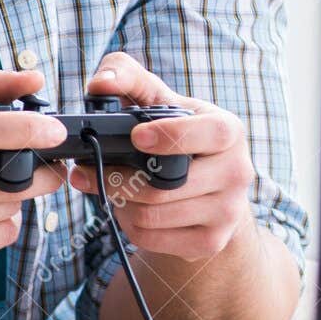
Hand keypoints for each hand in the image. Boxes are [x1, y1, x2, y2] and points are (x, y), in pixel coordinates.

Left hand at [67, 51, 254, 260]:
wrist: (211, 191)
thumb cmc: (178, 136)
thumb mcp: (159, 101)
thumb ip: (128, 78)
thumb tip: (101, 83)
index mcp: (229, 131)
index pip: (210, 134)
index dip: (172, 136)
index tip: (136, 136)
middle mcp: (237, 172)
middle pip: (166, 186)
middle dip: (117, 178)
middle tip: (83, 171)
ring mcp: (227, 211)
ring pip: (154, 214)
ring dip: (119, 202)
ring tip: (106, 187)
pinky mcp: (211, 242)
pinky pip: (154, 237)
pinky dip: (130, 225)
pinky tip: (127, 209)